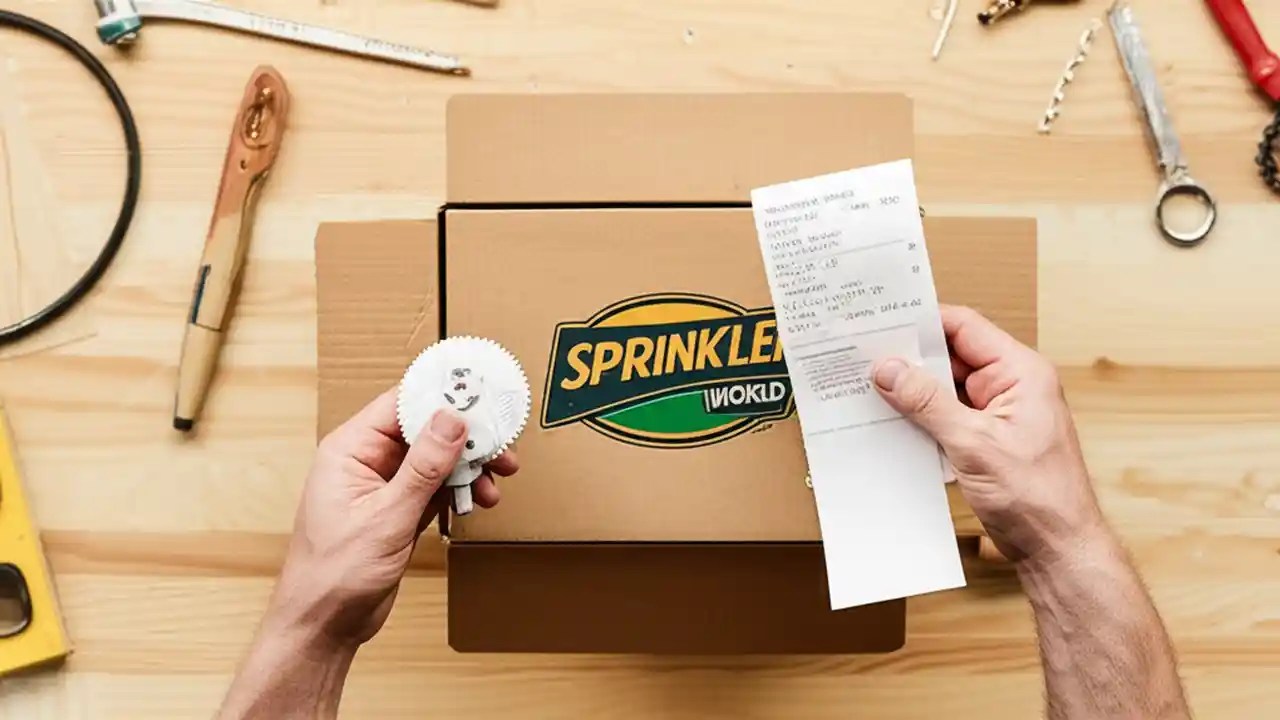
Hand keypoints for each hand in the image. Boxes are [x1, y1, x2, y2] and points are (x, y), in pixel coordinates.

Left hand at [265, 389, 517, 648]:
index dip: (440, 394)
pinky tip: (479, 498)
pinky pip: (437, 485)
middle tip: (502, 442)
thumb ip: (422, 468)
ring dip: (469, 466)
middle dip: (465, 435)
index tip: (479, 392)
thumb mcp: (386, 517)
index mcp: (351, 450)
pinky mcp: (400, 509)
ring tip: (498, 477)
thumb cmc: (333, 574)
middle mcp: (368, 461)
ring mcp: (385, 486)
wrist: (324, 625)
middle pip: (425, 428)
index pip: (400, 403)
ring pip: (437, 458)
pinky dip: (461, 489)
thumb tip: (451, 420)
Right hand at [872, 305, 1103, 561]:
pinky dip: (921, 418)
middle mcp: (1011, 386)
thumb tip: (888, 369)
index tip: (882, 322)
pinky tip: (890, 421)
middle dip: (910, 358)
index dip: (923, 322)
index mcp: (1020, 372)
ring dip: (912, 391)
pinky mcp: (986, 439)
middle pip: (951, 356)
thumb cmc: (1037, 497)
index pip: (965, 327)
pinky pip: (947, 416)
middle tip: (864, 356)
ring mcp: (998, 414)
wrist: (1059, 549)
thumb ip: (928, 403)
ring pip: (945, 388)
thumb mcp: (974, 443)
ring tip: (868, 388)